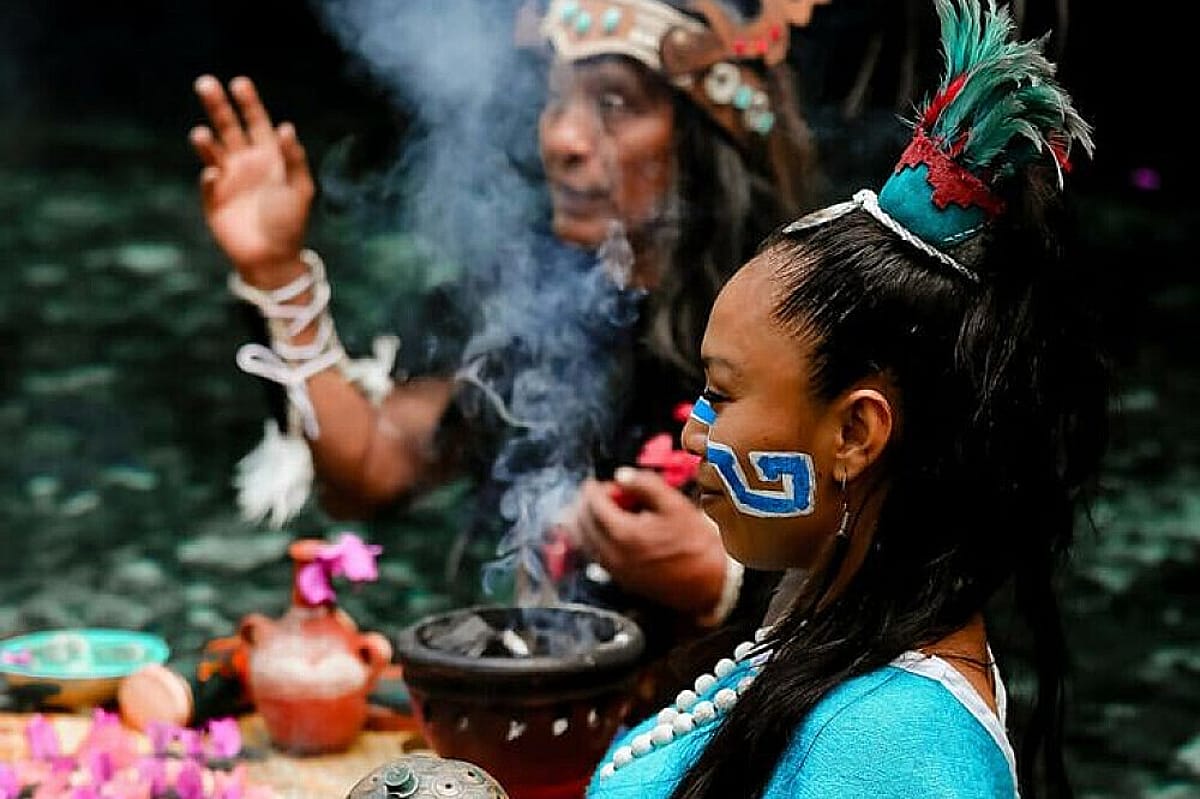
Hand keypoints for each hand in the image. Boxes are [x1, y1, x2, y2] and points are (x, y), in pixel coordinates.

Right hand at [190, 75, 313, 282]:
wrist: (274, 258)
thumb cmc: (291, 222)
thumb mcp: (301, 189)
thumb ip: (293, 159)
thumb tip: (285, 128)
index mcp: (268, 156)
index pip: (256, 122)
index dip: (248, 102)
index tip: (239, 83)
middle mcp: (245, 162)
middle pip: (228, 127)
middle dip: (217, 106)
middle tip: (205, 83)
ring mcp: (227, 180)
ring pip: (212, 151)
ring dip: (205, 140)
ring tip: (202, 134)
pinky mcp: (214, 201)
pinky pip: (208, 184)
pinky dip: (209, 178)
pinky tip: (213, 175)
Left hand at [571, 468, 728, 618]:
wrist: (709, 581)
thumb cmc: (695, 543)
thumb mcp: (674, 504)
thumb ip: (645, 484)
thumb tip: (622, 474)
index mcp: (625, 534)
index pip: (593, 505)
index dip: (594, 488)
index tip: (601, 481)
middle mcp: (613, 554)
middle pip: (581, 523)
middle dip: (586, 503)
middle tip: (601, 493)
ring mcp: (614, 570)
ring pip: (583, 541)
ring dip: (585, 521)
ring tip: (602, 508)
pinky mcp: (620, 579)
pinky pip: (593, 555)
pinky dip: (593, 539)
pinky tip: (608, 530)